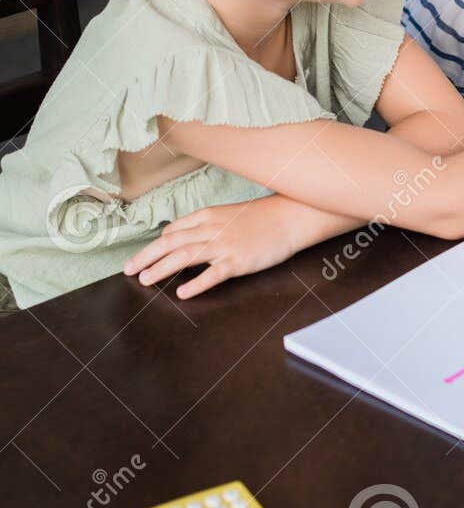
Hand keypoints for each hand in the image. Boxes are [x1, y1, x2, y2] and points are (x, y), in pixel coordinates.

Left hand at [122, 197, 300, 299]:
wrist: (290, 217)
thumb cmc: (260, 217)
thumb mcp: (226, 213)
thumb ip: (199, 223)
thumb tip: (171, 234)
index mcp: (208, 216)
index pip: (172, 231)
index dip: (152, 246)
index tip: (137, 259)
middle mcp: (212, 229)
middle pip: (172, 243)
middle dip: (146, 257)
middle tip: (128, 271)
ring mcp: (225, 245)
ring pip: (186, 255)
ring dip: (162, 268)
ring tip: (145, 280)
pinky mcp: (239, 261)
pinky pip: (214, 273)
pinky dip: (197, 283)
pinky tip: (182, 294)